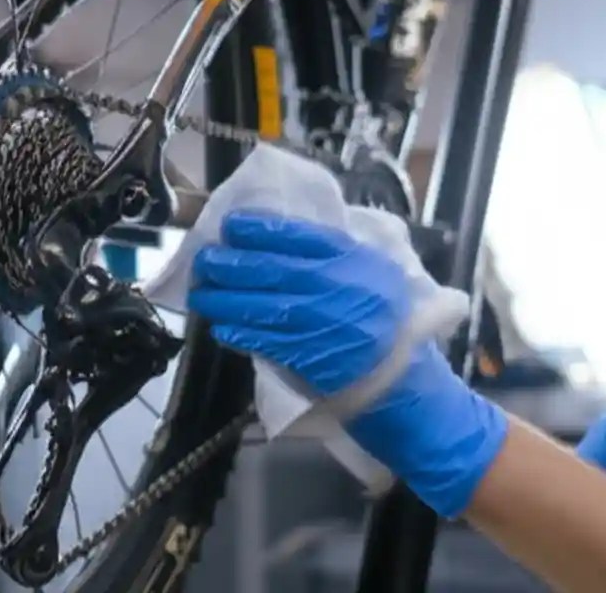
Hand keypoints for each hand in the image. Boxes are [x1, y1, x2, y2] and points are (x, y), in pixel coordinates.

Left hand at [188, 211, 506, 516]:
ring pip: (259, 304)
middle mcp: (336, 286)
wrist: (405, 380)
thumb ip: (337, 254)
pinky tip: (219, 326)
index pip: (299, 235)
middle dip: (230, 262)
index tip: (233, 225)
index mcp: (354, 260)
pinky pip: (264, 339)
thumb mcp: (374, 274)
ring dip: (224, 298)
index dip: (261, 229)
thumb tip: (284, 234)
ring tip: (200, 293)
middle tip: (204, 258)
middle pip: (270, 268)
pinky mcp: (309, 355)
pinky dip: (238, 332)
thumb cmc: (387, 321)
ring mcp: (320, 322)